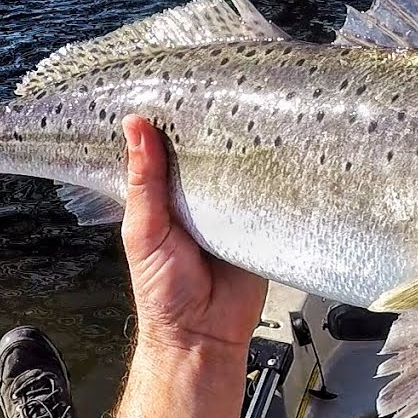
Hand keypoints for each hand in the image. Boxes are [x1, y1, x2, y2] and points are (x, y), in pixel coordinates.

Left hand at [106, 115, 267, 417]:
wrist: (205, 335)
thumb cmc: (164, 291)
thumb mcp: (145, 230)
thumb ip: (144, 182)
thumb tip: (136, 126)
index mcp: (164, 193)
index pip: (169, 144)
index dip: (172, 117)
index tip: (181, 82)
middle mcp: (199, 195)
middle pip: (209, 150)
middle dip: (217, 126)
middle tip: (230, 85)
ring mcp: (232, 207)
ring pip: (240, 167)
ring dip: (248, 149)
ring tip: (260, 109)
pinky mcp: (261, 221)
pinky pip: (269, 194)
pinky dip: (274, 178)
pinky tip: (281, 152)